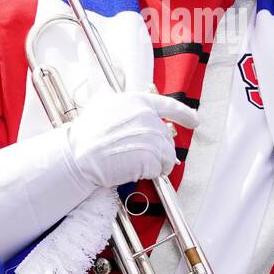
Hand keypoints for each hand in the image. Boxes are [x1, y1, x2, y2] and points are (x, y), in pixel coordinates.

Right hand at [65, 91, 198, 188]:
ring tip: (135, 165)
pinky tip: (133, 170)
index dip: (186, 115)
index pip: (171, 106)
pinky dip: (151, 173)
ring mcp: (151, 136)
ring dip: (156, 163)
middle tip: (139, 156)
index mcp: (138, 101)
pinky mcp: (151, 156)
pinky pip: (160, 169)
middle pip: (167, 136)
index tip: (195, 121)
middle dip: (159, 149)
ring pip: (167, 154)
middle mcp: (148, 116)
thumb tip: (125, 99)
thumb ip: (120, 101)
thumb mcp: (102, 104)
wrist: (78, 155)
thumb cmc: (87, 134)